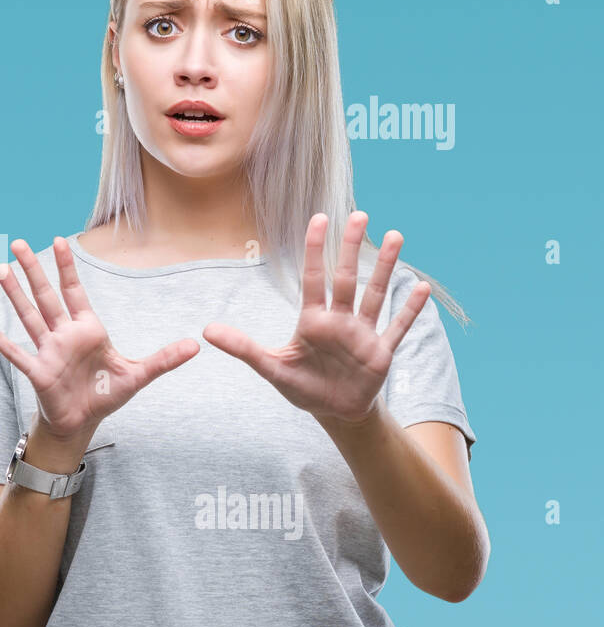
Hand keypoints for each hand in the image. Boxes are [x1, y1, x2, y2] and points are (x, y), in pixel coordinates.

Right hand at [0, 236, 200, 443]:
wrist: (83, 422)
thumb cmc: (106, 394)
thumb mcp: (138, 375)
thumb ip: (164, 359)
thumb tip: (195, 346)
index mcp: (87, 329)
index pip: (75, 291)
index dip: (66, 267)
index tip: (58, 241)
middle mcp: (63, 335)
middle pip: (46, 296)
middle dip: (33, 270)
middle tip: (16, 242)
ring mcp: (47, 351)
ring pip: (28, 315)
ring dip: (14, 293)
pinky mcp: (37, 370)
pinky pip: (14, 352)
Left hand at [200, 211, 430, 424]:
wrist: (332, 412)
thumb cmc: (302, 386)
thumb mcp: (270, 368)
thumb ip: (242, 348)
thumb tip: (205, 330)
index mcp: (312, 321)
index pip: (312, 278)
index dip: (314, 249)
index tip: (319, 217)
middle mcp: (339, 320)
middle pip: (345, 277)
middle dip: (351, 247)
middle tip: (360, 215)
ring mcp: (362, 334)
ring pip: (374, 295)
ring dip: (385, 268)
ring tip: (396, 236)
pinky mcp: (381, 353)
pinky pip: (397, 327)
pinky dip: (408, 310)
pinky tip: (421, 287)